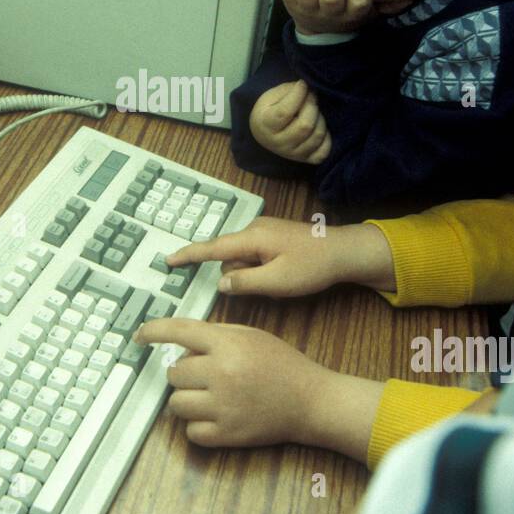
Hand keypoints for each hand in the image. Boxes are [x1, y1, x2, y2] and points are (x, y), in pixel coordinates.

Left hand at [133, 319, 328, 447]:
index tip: (139, 336)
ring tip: (208, 397)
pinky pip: (191, 431)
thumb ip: (216, 335)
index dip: (153, 331)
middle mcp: (221, 374)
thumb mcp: (251, 336)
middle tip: (204, 375)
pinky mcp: (227, 434)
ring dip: (186, 399)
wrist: (310, 401)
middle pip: (173, 373)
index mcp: (227, 345)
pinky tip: (215, 416)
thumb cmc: (282, 365)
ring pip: (176, 403)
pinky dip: (198, 426)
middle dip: (183, 373)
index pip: (178, 332)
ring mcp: (222, 406)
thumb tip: (181, 344)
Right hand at [165, 216, 396, 295]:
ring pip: (241, 257)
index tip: (168, 260)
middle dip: (236, 275)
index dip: (189, 255)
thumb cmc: (312, 266)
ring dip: (250, 273)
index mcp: (252, 238)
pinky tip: (280, 274)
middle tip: (266, 285)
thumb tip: (220, 283)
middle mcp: (254, 229)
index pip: (212, 248)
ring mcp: (264, 231)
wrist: (344, 251)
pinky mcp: (272, 236)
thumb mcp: (277, 282)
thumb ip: (245, 283)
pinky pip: (253, 254)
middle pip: (228, 256)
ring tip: (280, 279)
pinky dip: (258, 267)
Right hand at [249, 80, 330, 163]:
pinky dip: (326, 137)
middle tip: (311, 97)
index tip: (303, 84)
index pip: (286, 111)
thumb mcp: (272, 96)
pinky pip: (324, 151)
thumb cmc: (270, 110)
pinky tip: (318, 127)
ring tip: (314, 111)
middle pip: (305, 126)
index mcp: (265, 125)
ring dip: (320, 119)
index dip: (299, 94)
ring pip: (316, 136)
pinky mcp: (305, 160)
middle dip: (312, 106)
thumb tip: (308, 88)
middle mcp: (278, 144)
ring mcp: (293, 155)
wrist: (265, 133)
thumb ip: (289, 90)